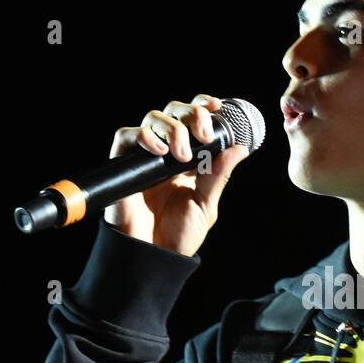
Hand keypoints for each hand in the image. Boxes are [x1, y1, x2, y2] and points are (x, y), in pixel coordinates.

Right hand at [103, 94, 249, 254]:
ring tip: (182, 155)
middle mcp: (166, 152)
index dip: (202, 106)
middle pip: (173, 111)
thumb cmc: (179, 235)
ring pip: (152, 118)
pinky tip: (159, 150)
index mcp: (188, 159)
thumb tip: (240, 149)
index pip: (192, 119)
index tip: (216, 107)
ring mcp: (144, 157)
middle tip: (203, 135)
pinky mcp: (124, 166)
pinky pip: (126, 136)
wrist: (155, 256)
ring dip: (172, 128)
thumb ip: (218, 176)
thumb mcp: (206, 205)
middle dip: (191, 114)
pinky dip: (143, 135)